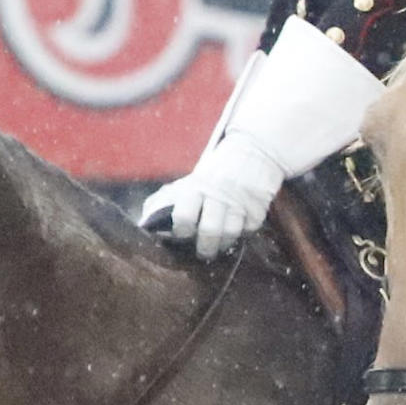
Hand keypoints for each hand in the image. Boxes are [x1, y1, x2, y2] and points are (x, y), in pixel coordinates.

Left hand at [136, 135, 283, 257]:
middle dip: (205, 247)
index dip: (182, 231)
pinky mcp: (259, 206)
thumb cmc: (213, 173)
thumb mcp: (188, 181)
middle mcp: (218, 194)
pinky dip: (243, 233)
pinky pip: (250, 229)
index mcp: (196, 187)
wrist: (253, 151)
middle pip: (210, 230)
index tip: (183, 235)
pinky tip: (237, 229)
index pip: (185, 216)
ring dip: (224, 244)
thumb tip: (145, 223)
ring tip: (219, 245)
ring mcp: (241, 200)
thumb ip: (166, 200)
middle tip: (203, 253)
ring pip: (231, 233)